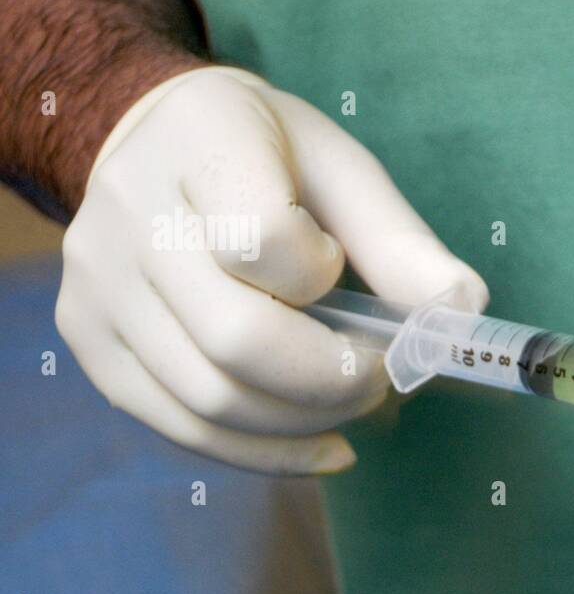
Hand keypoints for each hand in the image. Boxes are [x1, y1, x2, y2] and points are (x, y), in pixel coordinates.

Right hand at [57, 67, 487, 473]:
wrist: (149, 141)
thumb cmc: (266, 155)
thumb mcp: (342, 169)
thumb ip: (401, 241)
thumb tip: (463, 315)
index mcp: (199, 143)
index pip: (262, 239)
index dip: (321, 273)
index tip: (338, 268)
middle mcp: (129, 216)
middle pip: (237, 339)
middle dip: (334, 379)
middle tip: (382, 377)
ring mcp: (98, 286)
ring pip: (210, 399)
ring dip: (307, 422)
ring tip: (356, 403)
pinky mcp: (89, 342)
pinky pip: (180, 427)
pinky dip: (265, 453)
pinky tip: (324, 446)